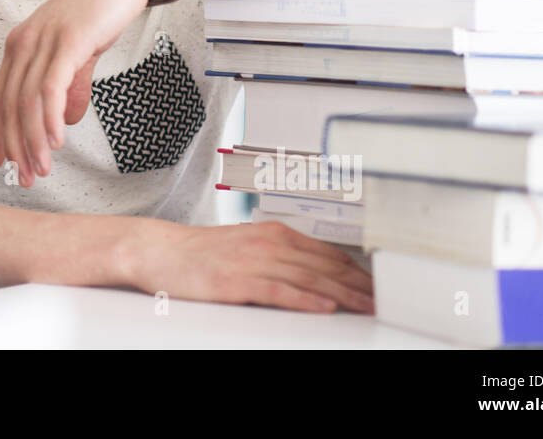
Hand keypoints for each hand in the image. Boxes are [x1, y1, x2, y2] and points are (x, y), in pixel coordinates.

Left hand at [0, 0, 148, 186]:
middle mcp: (23, 42)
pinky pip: (51, 87)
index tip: (1, 164)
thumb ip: (71, 86)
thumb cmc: (102, 10)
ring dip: (32, 140)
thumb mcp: (80, 53)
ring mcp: (43, 40)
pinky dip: (50, 118)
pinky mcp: (67, 40)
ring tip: (41, 169)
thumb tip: (64, 121)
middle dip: (14, 146)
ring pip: (28, 101)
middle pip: (8, 104)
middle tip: (26, 178)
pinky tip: (56, 141)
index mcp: (20, 45)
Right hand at [128, 219, 375, 313]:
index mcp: (274, 233)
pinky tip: (324, 308)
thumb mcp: (247, 245)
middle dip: (358, 285)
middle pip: (325, 266)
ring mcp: (252, 262)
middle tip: (384, 300)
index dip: (357, 271)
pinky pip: (278, 291)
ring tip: (366, 307)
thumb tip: (316, 274)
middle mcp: (268, 243)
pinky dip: (305, 300)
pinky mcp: (236, 282)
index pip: (328, 253)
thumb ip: (281, 256)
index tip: (378, 286)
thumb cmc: (201, 253)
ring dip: (342, 295)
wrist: (158, 251)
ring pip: (309, 279)